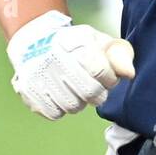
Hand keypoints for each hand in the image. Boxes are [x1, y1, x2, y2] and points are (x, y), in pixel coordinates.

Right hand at [7, 10, 135, 120]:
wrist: (35, 41)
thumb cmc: (76, 46)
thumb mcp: (101, 42)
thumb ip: (120, 55)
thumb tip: (129, 74)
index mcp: (78, 41)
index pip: (100, 71)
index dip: (110, 80)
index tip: (108, 78)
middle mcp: (55, 56)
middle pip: (88, 92)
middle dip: (98, 95)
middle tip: (95, 91)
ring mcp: (39, 73)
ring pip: (72, 106)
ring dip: (80, 103)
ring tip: (76, 91)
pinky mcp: (27, 89)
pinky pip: (54, 113)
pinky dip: (62, 109)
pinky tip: (61, 96)